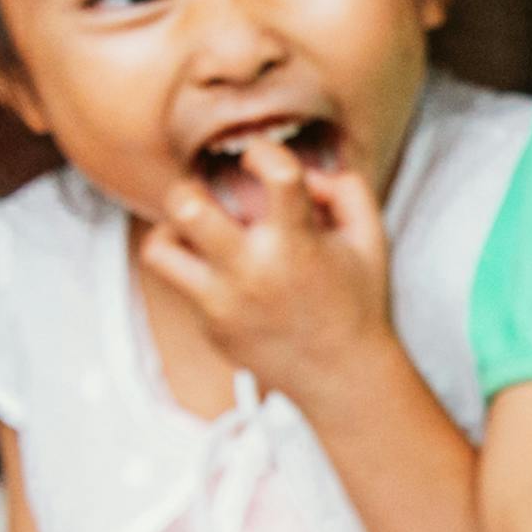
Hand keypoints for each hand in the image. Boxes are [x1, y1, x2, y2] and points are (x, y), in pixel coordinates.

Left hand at [138, 147, 401, 413]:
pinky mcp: (211, 326)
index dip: (264, 152)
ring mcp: (224, 302)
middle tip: (208, 195)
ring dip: (172, 230)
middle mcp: (253, 271)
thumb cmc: (356, 303)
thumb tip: (306, 174)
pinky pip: (180, 285)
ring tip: (196, 230)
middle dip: (191, 188)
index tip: (264, 162)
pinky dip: (193, 268)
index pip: (277, 174)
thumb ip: (347, 190)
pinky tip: (215, 267)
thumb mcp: (371, 240)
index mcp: (297, 244)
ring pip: (160, 249)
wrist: (343, 379)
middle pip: (187, 208)